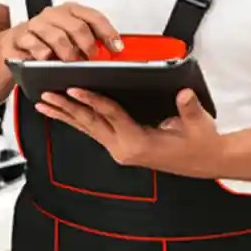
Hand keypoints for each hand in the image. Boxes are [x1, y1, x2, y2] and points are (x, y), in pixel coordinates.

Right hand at [1, 2, 122, 61]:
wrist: (16, 44)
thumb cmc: (47, 41)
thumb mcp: (70, 36)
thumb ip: (90, 40)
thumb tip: (113, 52)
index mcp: (69, 10)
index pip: (93, 17)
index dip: (107, 33)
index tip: (116, 47)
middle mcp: (53, 15)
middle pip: (77, 27)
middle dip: (88, 46)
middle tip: (91, 60)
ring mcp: (36, 25)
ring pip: (57, 37)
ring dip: (68, 54)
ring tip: (73, 65)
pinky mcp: (21, 37)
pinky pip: (35, 46)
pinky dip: (44, 55)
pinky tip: (49, 61)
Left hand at [36, 87, 222, 176]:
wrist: (206, 162)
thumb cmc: (200, 144)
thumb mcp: (199, 125)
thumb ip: (189, 108)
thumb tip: (183, 93)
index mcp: (139, 144)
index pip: (111, 116)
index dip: (93, 100)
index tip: (75, 89)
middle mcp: (124, 149)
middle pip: (90, 123)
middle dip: (66, 107)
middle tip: (46, 94)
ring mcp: (120, 150)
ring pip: (87, 128)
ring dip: (65, 115)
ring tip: (44, 104)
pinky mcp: (120, 147)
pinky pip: (93, 131)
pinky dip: (76, 120)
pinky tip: (64, 112)